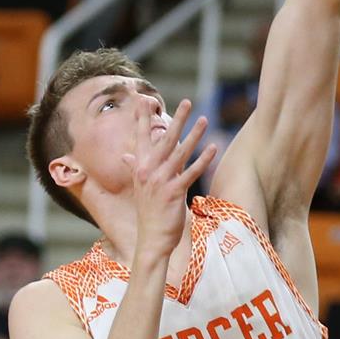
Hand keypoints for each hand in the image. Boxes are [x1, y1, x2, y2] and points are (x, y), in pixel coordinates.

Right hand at [127, 100, 217, 263]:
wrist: (151, 239)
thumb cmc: (148, 212)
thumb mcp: (140, 187)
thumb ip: (136, 167)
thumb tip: (126, 155)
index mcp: (140, 167)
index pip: (141, 137)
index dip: (143, 118)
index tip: (145, 99)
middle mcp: (148, 171)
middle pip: (164, 139)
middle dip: (177, 119)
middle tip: (187, 102)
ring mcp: (161, 181)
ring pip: (179, 153)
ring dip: (194, 135)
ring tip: (205, 119)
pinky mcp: (174, 192)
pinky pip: (190, 173)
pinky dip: (202, 160)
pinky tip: (213, 148)